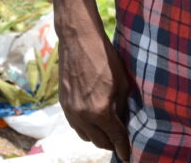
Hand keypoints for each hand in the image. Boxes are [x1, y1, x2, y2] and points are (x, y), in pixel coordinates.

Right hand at [58, 25, 131, 160]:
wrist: (78, 40)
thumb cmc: (104, 57)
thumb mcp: (122, 82)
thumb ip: (122, 106)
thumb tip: (124, 121)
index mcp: (99, 110)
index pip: (114, 137)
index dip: (123, 148)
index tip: (127, 155)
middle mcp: (82, 115)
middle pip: (98, 141)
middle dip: (111, 143)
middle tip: (120, 141)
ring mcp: (70, 110)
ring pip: (85, 136)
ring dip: (97, 136)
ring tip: (108, 130)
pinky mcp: (63, 103)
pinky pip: (75, 125)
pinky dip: (85, 127)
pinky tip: (94, 119)